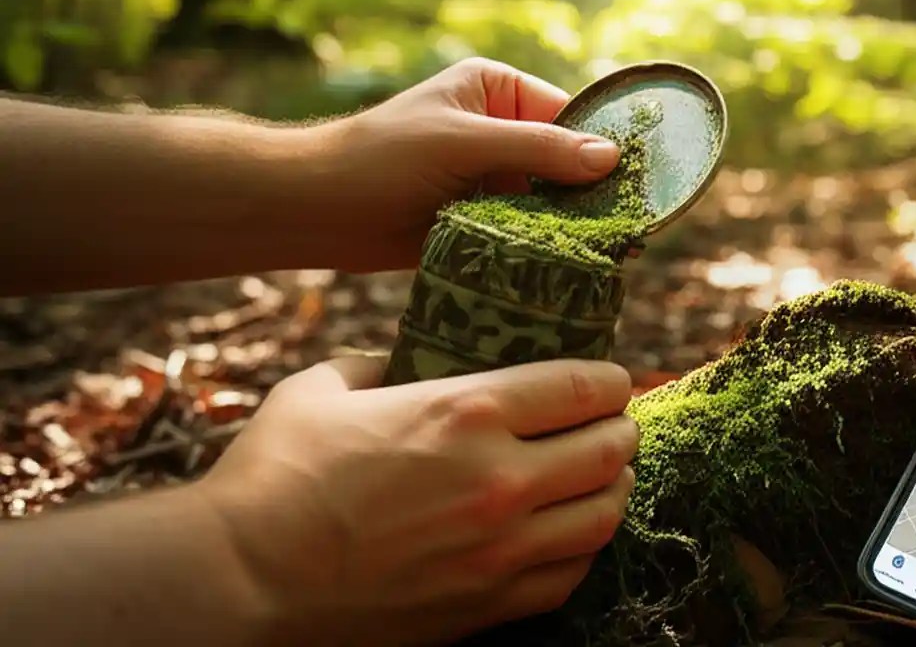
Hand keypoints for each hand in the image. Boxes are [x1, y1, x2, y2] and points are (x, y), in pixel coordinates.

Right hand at [195, 355, 637, 645]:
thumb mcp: (324, 388)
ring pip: (605, 515)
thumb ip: (381, 363)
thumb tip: (408, 362)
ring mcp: (500, 550)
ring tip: (606, 476)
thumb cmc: (273, 477)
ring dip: (615, 488)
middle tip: (614, 425)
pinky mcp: (488, 605)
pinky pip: (570, 575)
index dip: (612, 379)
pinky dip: (584, 547)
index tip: (613, 380)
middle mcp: (501, 479)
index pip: (584, 386)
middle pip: (610, 449)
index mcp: (467, 411)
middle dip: (622, 430)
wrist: (241, 582)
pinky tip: (570, 532)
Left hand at [299, 58, 620, 271]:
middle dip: (592, 194)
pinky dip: (546, 248)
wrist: (316, 212)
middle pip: (565, 162)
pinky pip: (526, 232)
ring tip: (614, 253)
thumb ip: (537, 150)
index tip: (640, 183)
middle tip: (634, 228)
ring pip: (549, 203)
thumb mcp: (464, 144)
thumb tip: (610, 157)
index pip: (569, 114)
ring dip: (571, 226)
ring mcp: (490, 179)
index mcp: (496, 91)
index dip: (601, 148)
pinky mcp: (480, 221)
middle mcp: (499, 131)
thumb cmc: (380, 160)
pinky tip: (576, 268)